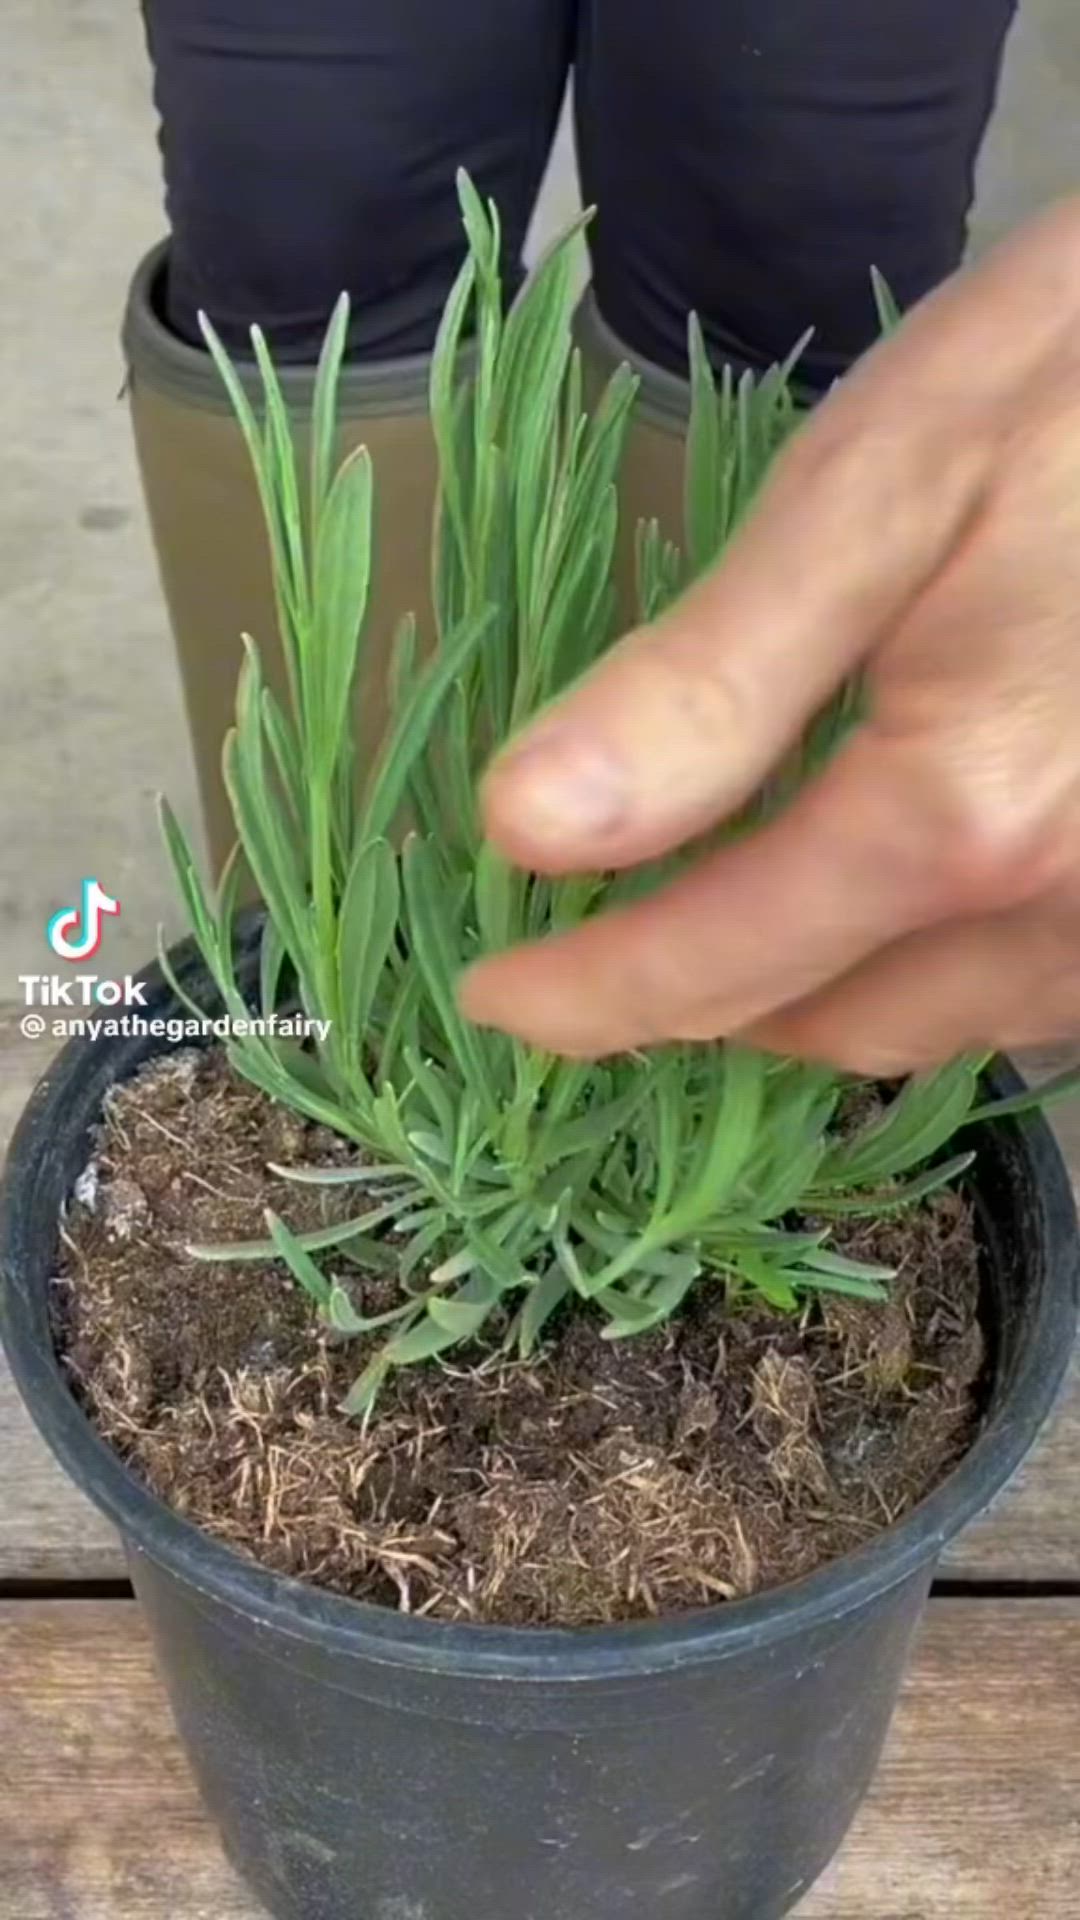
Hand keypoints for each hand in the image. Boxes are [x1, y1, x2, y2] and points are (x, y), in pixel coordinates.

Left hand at [460, 200, 1079, 1071]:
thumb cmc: (1075, 381)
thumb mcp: (872, 496)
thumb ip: (703, 685)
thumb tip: (522, 828)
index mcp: (958, 815)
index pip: (721, 963)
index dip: (590, 996)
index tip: (496, 1000)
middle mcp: (1064, 908)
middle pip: (832, 1023)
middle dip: (700, 1000)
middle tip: (605, 941)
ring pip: (940, 1026)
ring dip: (823, 992)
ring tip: (734, 915)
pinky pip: (1035, 992)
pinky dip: (937, 968)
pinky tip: (895, 891)